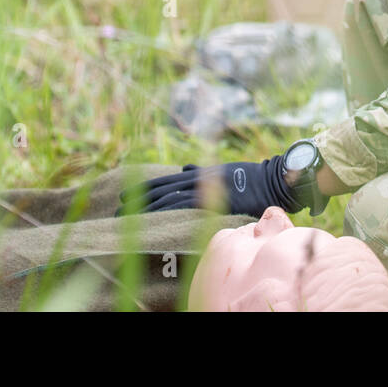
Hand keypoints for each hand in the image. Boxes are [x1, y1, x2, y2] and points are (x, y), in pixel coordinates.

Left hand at [115, 157, 298, 216]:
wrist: (271, 180)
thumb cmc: (250, 178)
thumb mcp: (221, 170)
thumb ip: (201, 171)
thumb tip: (184, 169)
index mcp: (199, 173)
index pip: (166, 182)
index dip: (145, 189)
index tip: (127, 197)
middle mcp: (198, 179)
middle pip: (161, 189)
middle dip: (138, 200)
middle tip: (117, 210)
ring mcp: (204, 188)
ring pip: (168, 198)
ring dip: (146, 208)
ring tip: (127, 217)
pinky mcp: (213, 199)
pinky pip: (185, 206)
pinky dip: (167, 211)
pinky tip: (154, 217)